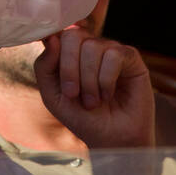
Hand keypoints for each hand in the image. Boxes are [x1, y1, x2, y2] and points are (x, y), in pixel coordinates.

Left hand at [34, 29, 154, 149]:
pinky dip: (106, 79)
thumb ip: (44, 66)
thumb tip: (52, 38)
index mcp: (69, 51)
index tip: (57, 77)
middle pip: (73, 36)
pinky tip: (107, 95)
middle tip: (73, 94)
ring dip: (89, 80)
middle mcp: (89, 46)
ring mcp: (110, 49)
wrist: (111, 140)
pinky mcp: (130, 58)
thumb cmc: (82, 117)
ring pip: (93, 46)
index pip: (57, 34)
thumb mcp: (52, 96)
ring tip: (92, 102)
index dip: (54, 52)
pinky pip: (114, 55)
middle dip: (69, 68)